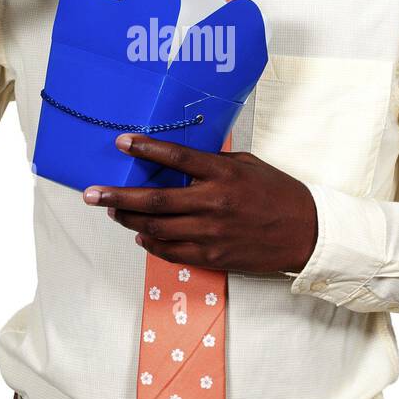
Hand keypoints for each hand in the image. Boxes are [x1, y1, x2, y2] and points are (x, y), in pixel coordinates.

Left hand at [83, 134, 318, 274]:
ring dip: (128, 219)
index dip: (145, 148)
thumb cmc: (278, 194)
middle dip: (117, 196)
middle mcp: (213, 203)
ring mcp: (211, 233)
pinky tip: (140, 234)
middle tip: (92, 193)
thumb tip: (177, 160)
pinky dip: (150, 243)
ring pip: (155, 228)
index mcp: (223, 174)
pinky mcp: (212, 256)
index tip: (121, 142)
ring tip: (112, 211)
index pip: (176, 157)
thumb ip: (213, 163)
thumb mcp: (249, 166)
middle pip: (154, 200)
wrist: (306, 234)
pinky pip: (170, 251)